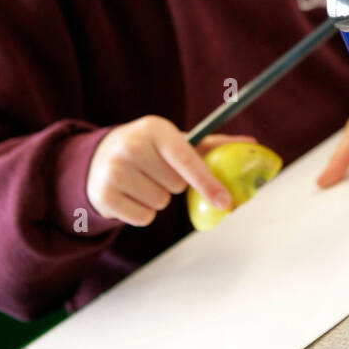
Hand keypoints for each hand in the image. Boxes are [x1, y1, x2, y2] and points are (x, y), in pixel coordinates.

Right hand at [86, 116, 253, 225]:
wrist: (97, 158)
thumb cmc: (149, 150)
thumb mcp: (174, 141)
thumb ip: (211, 145)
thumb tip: (251, 143)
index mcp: (155, 129)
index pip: (188, 160)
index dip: (208, 183)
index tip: (226, 202)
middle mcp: (132, 146)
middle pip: (176, 187)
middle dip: (172, 185)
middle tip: (156, 172)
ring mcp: (114, 171)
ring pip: (160, 204)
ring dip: (157, 199)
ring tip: (142, 182)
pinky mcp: (104, 195)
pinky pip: (143, 218)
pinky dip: (142, 212)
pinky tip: (130, 195)